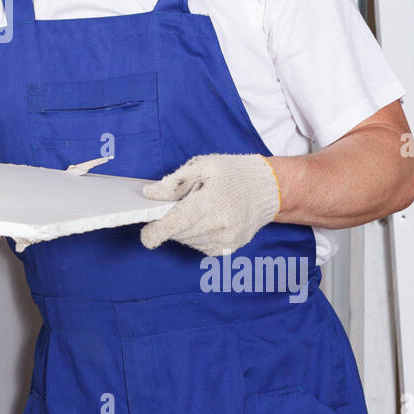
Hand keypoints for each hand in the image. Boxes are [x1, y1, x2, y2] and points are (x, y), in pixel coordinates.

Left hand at [139, 153, 280, 255]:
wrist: (268, 188)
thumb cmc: (233, 173)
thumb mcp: (202, 166)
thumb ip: (174, 182)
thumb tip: (150, 194)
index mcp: (211, 202)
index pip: (176, 223)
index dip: (156, 232)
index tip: (146, 235)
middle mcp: (220, 225)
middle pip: (179, 233)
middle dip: (170, 222)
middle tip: (178, 204)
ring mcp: (226, 239)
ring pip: (188, 241)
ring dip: (183, 229)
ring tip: (198, 209)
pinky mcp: (230, 248)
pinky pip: (201, 247)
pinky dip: (196, 236)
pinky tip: (206, 221)